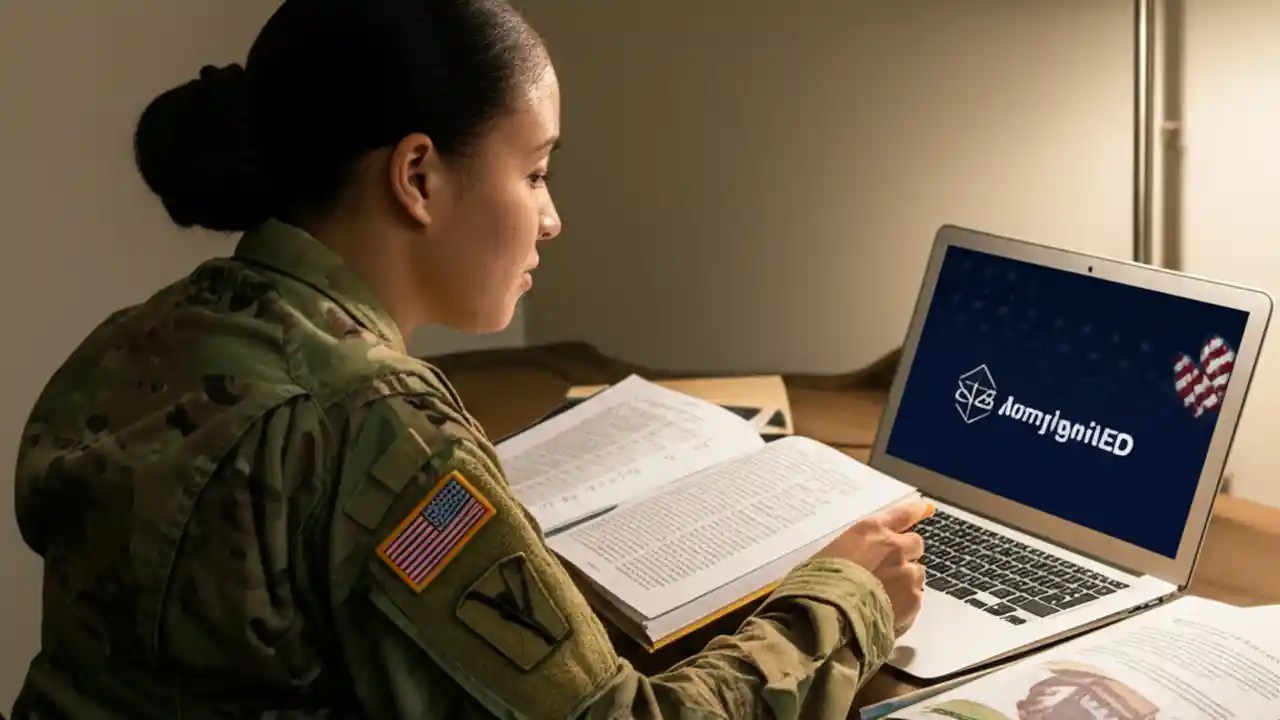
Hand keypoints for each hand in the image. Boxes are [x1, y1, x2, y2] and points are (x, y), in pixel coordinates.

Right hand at [815, 500, 932, 636]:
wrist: (830, 615)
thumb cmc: (819, 583)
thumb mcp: (829, 554)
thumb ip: (853, 550)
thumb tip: (857, 556)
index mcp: (870, 530)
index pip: (901, 514)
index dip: (914, 510)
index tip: (925, 507)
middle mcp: (894, 547)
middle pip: (915, 543)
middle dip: (906, 554)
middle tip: (889, 568)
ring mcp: (907, 574)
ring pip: (917, 573)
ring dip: (906, 581)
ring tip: (884, 596)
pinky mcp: (914, 600)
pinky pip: (916, 599)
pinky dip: (906, 604)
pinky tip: (887, 612)